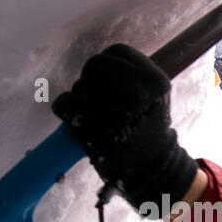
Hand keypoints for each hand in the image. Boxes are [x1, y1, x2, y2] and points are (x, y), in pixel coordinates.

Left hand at [53, 44, 197, 221]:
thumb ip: (137, 75)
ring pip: (79, 85)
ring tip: (92, 112)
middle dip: (90, 79)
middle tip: (95, 97)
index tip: (107, 80)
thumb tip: (104, 61)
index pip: (116, 52)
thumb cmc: (150, 130)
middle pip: (95, 65)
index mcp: (153, 81)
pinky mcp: (91, 130)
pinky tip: (76, 118)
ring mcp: (112, 112)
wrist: (151, 169)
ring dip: (79, 95)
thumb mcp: (156, 96)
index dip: (106, 63)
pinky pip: (64, 104)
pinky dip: (64, 108)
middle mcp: (135, 93)